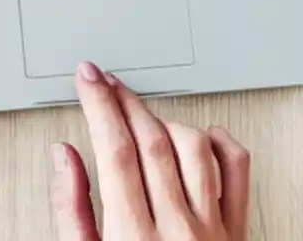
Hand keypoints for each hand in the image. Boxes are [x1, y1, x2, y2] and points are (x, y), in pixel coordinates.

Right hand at [49, 62, 251, 240]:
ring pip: (194, 146)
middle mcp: (178, 229)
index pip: (115, 149)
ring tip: (141, 112)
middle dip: (125, 101)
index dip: (98, 104)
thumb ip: (71, 212)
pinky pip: (237, 169)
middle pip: (152, 140)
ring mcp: (213, 229)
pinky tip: (198, 135)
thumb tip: (64, 156)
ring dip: (164, 119)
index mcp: (134, 239)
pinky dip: (217, 142)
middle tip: (105, 80)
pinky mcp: (239, 232)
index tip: (87, 78)